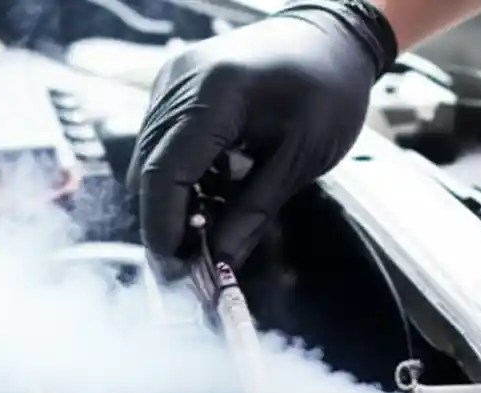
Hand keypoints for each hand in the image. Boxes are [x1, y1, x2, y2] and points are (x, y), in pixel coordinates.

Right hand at [126, 1, 396, 277]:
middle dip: (165, 219)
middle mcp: (180, 82)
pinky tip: (213, 189)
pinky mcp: (174, 85)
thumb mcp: (300, 158)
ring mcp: (172, 80)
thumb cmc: (328, 89)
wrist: (332, 35)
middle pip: (148, 168)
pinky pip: (161, 139)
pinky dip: (180, 172)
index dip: (163, 227)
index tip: (174, 269)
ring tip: (211, 225)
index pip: (166, 172)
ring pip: (149, 157)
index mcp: (215, 93)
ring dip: (173, 198)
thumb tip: (219, 262)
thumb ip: (253, 212)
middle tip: (194, 261)